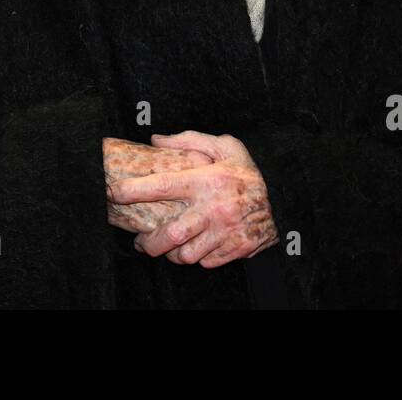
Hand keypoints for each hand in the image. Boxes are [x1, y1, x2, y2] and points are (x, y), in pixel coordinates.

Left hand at [107, 130, 279, 267]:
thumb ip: (188, 141)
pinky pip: (206, 262)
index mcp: (207, 180)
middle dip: (148, 244)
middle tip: (140, 241)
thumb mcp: (224, 146)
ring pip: (186, 255)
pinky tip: (195, 246)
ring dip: (172, 254)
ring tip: (166, 246)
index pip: (162, 186)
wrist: (287, 199)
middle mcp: (214, 208)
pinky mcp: (236, 249)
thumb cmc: (247, 171)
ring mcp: (226, 232)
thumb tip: (155, 139)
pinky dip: (196, 258)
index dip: (133, 190)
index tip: (113, 192)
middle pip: (170, 235)